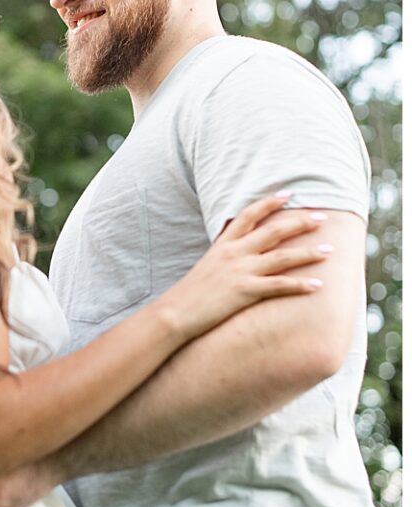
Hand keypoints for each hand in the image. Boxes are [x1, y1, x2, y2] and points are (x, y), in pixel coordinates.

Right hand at [159, 192, 328, 341]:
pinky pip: (279, 285)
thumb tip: (240, 249)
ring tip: (330, 250)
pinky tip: (318, 285)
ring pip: (282, 257)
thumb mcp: (207, 265)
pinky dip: (300, 285)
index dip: (269, 203)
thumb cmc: (191, 292)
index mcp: (223, 245)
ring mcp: (240, 271)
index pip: (248, 215)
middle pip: (272, 231)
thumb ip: (225, 254)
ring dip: (308, 253)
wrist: (176, 312)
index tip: (289, 194)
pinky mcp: (245, 291)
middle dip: (299, 223)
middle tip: (322, 217)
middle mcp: (234, 253)